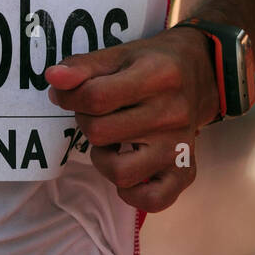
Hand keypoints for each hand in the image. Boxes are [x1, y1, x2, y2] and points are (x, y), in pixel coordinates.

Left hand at [44, 27, 220, 211]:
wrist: (202, 75)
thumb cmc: (154, 64)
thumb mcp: (120, 54)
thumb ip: (84, 66)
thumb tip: (52, 79)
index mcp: (156, 77)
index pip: (95, 97)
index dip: (68, 96)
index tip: (65, 93)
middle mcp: (172, 114)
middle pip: (101, 133)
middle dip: (85, 121)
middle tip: (92, 112)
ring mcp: (179, 147)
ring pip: (120, 172)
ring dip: (102, 157)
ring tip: (109, 139)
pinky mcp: (186, 171)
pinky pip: (151, 200)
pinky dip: (131, 191)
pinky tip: (126, 165)